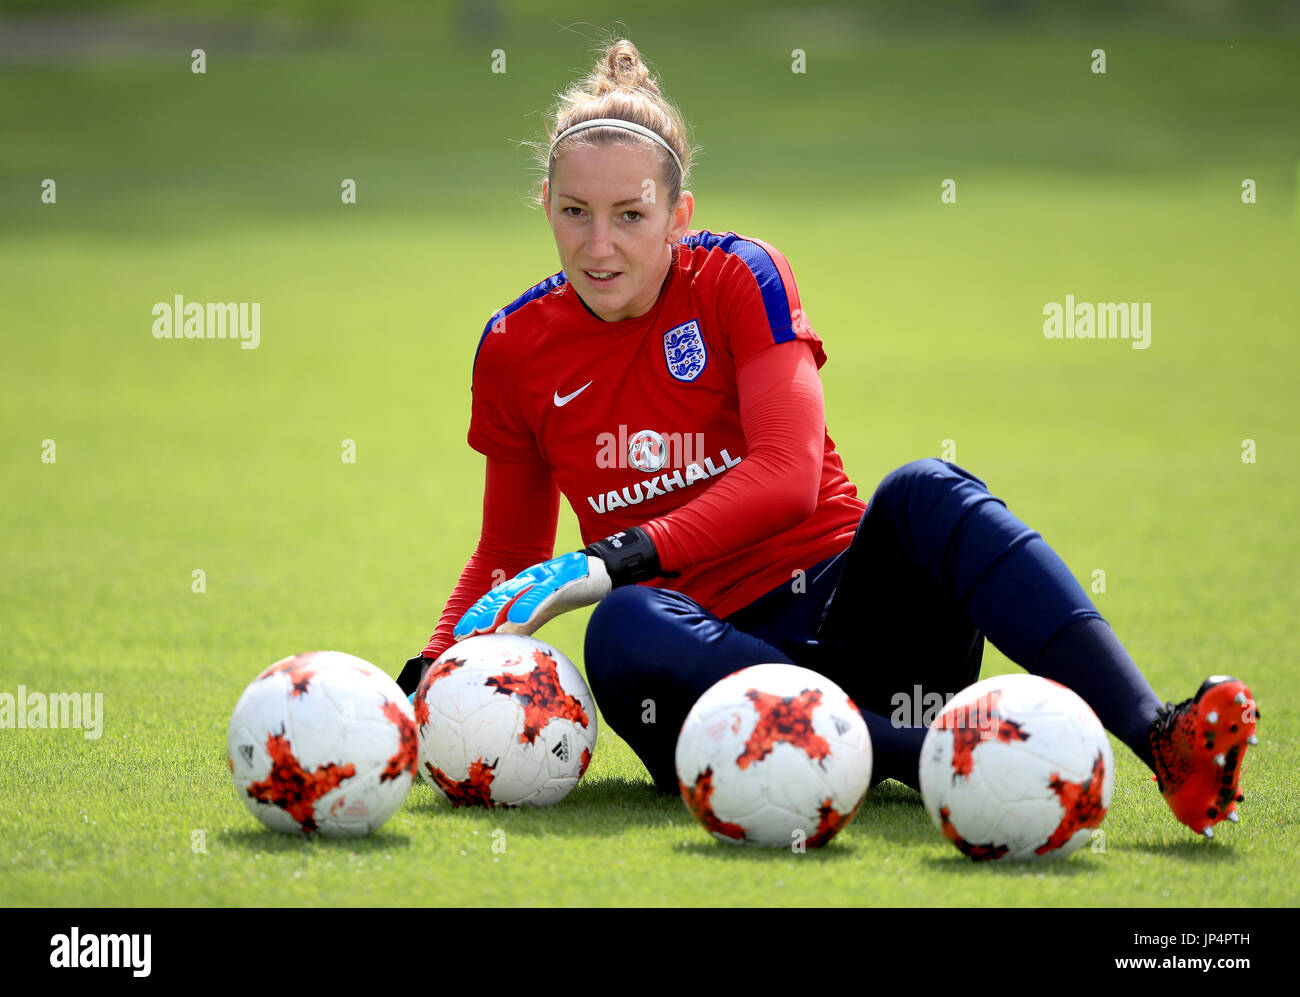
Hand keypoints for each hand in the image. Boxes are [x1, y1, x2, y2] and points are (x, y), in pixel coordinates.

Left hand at [453, 551, 610, 639]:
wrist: (602, 570)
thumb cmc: (571, 589)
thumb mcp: (545, 608)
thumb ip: (526, 622)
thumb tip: (506, 640)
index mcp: (524, 588)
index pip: (495, 602)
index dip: (476, 616)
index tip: (460, 635)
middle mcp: (529, 582)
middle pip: (498, 598)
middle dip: (479, 615)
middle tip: (463, 634)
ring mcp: (544, 580)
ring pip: (516, 595)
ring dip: (497, 612)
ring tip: (482, 628)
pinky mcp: (561, 582)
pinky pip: (542, 595)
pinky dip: (528, 607)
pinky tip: (517, 619)